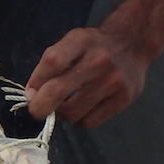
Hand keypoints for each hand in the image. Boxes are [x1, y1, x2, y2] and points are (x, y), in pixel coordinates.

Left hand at [23, 25, 152, 127]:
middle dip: (40, 107)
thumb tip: (31, 94)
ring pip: (73, 113)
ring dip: (61, 115)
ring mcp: (113, 81)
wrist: (133, 43)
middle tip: (37, 111)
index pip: (52, 62)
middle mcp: (99, 60)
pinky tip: (80, 111)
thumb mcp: (73, 41)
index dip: (36, 81)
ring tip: (64, 107)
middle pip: (58, 90)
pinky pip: (90, 122)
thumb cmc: (95, 45)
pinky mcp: (124, 99)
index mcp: (81, 41)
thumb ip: (52, 62)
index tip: (30, 94)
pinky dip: (79, 120)